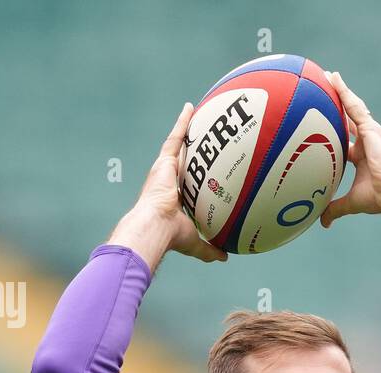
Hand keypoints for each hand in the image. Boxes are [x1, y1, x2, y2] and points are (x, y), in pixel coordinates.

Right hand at [109, 103, 227, 271]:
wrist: (155, 226)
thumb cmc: (171, 236)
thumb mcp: (195, 242)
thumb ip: (209, 248)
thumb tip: (225, 257)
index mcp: (172, 199)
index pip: (185, 184)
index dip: (191, 176)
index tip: (199, 170)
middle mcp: (166, 181)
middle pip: (181, 160)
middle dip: (189, 150)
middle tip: (201, 138)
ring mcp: (164, 169)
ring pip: (178, 144)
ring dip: (186, 129)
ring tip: (196, 114)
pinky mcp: (164, 161)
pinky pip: (176, 136)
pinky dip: (183, 122)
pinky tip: (190, 107)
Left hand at [320, 72, 380, 227]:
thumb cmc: (379, 198)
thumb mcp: (351, 202)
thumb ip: (336, 208)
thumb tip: (323, 222)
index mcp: (365, 157)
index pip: (348, 142)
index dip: (338, 134)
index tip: (328, 128)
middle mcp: (369, 142)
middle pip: (350, 121)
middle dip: (340, 109)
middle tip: (327, 95)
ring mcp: (371, 133)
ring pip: (351, 108)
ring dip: (340, 92)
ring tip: (328, 77)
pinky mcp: (371, 128)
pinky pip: (353, 105)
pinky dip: (343, 91)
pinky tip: (332, 77)